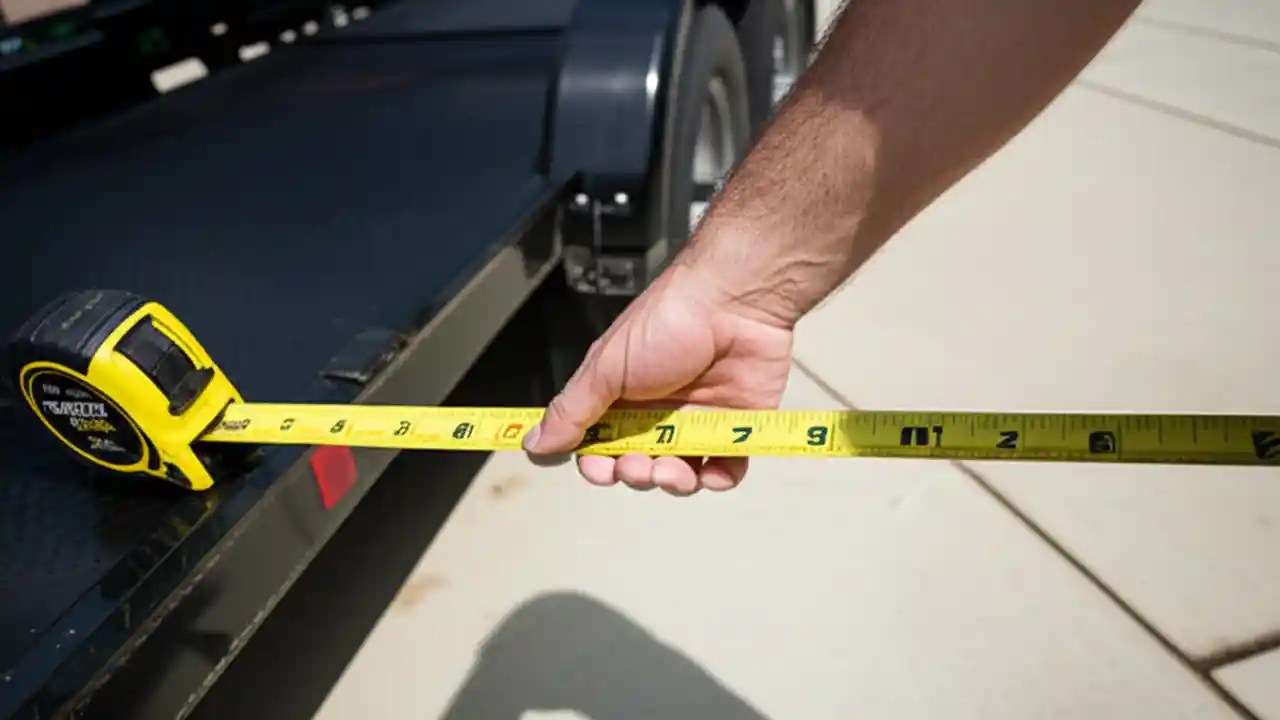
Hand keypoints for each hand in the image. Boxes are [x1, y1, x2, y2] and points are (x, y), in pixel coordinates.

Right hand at [521, 264, 793, 494]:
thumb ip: (572, 410)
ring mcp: (699, 419)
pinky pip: (728, 470)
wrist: (732, 301)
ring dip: (671, 483)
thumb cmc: (667, 322)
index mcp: (623, 396)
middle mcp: (659, 411)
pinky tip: (709, 474)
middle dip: (634, 474)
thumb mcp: (606, 367)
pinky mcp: (738, 425)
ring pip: (681, 473)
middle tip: (636, 464)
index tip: (599, 469)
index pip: (601, 444)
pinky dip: (719, 480)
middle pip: (639, 463)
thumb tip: (533, 443)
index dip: (597, 463)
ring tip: (670, 471)